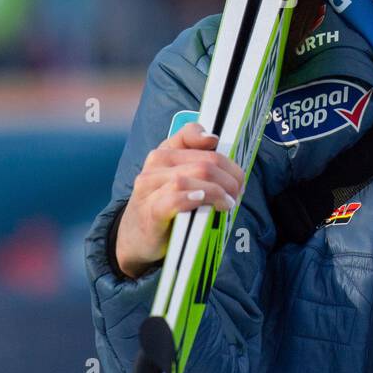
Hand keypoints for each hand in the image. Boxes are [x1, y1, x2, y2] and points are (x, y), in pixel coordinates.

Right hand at [115, 123, 246, 278]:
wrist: (134, 238)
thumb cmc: (163, 206)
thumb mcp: (178, 180)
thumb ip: (198, 162)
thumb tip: (216, 144)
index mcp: (165, 153)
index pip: (189, 133)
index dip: (210, 141)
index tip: (226, 159)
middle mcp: (155, 165)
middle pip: (204, 162)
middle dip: (229, 177)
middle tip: (237, 192)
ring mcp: (150, 187)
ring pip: (192, 178)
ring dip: (218, 191)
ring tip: (228, 204)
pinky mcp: (151, 211)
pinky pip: (176, 198)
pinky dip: (195, 198)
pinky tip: (205, 203)